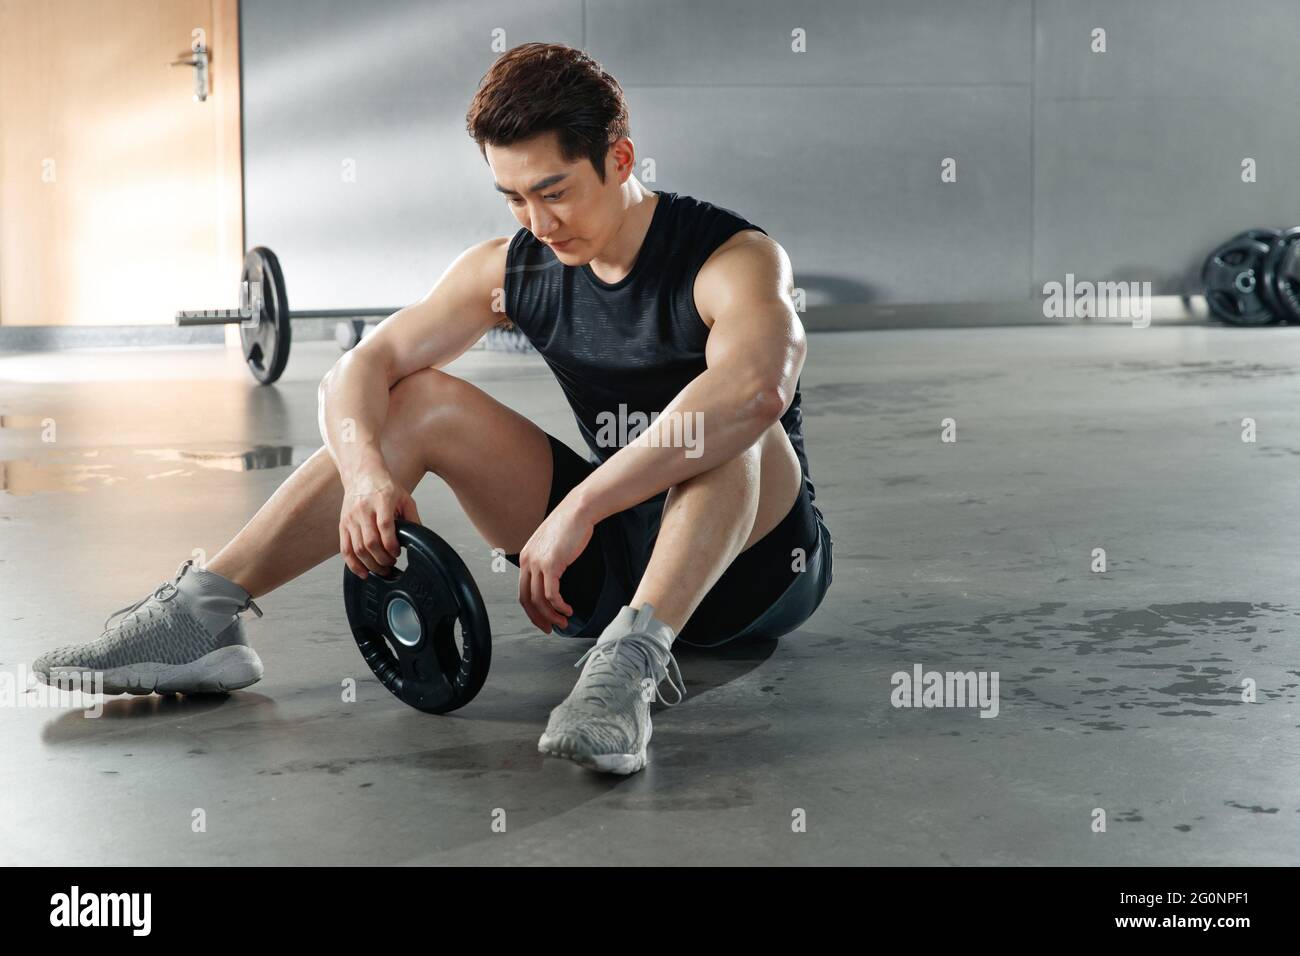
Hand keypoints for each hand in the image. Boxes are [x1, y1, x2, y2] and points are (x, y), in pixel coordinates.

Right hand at [339, 468, 422, 578]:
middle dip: (382, 559)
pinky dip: (353, 564)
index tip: (398, 553)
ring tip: (381, 569)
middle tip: (391, 565)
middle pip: (370, 542)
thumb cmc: (385, 486)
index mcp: (381, 501)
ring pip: (357, 548)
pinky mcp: (343, 524)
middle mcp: (363, 510)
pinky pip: (345, 548)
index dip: (391, 544)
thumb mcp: (405, 497)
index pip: (385, 526)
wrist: (362, 473)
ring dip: (370, 564)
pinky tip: (363, 572)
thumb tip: (419, 538)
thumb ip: (413, 518)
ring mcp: (351, 518)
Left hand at [518, 499, 593, 633]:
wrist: (578, 510)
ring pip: (539, 600)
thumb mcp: (552, 545)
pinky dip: (559, 606)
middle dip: (538, 618)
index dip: (532, 609)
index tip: (543, 619)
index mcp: (526, 557)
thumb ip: (547, 561)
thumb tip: (553, 579)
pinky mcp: (551, 564)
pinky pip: (551, 594)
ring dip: (552, 615)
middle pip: (526, 599)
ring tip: (564, 622)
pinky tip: (568, 609)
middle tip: (550, 628)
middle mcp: (527, 561)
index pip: (523, 591)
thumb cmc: (570, 525)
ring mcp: (538, 563)